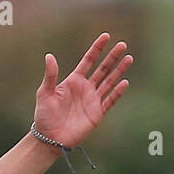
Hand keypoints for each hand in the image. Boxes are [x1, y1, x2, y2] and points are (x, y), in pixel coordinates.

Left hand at [33, 32, 131, 147]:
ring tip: (129, 58)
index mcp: (73, 81)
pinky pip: (110, 100)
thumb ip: (50, 75)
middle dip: (112, 57)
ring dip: (119, 71)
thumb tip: (49, 56)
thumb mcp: (44, 93)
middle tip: (122, 44)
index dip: (97, 49)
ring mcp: (92, 100)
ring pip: (109, 82)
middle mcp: (85, 88)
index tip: (106, 36)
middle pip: (102, 69)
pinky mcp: (97, 113)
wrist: (49, 138)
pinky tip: (124, 82)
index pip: (88, 61)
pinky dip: (117, 92)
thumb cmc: (44, 116)